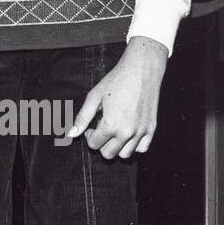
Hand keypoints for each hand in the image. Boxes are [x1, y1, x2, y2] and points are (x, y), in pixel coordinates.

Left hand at [67, 37, 167, 159]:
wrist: (141, 70)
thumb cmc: (115, 81)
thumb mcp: (94, 97)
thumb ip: (82, 118)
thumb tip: (71, 135)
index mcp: (111, 125)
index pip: (94, 144)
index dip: (89, 135)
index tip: (92, 124)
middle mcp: (127, 132)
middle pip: (108, 154)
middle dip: (101, 143)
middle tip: (102, 127)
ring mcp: (141, 132)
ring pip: (125, 154)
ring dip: (117, 145)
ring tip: (115, 128)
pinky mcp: (152, 129)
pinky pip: (142, 148)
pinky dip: (134, 145)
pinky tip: (128, 132)